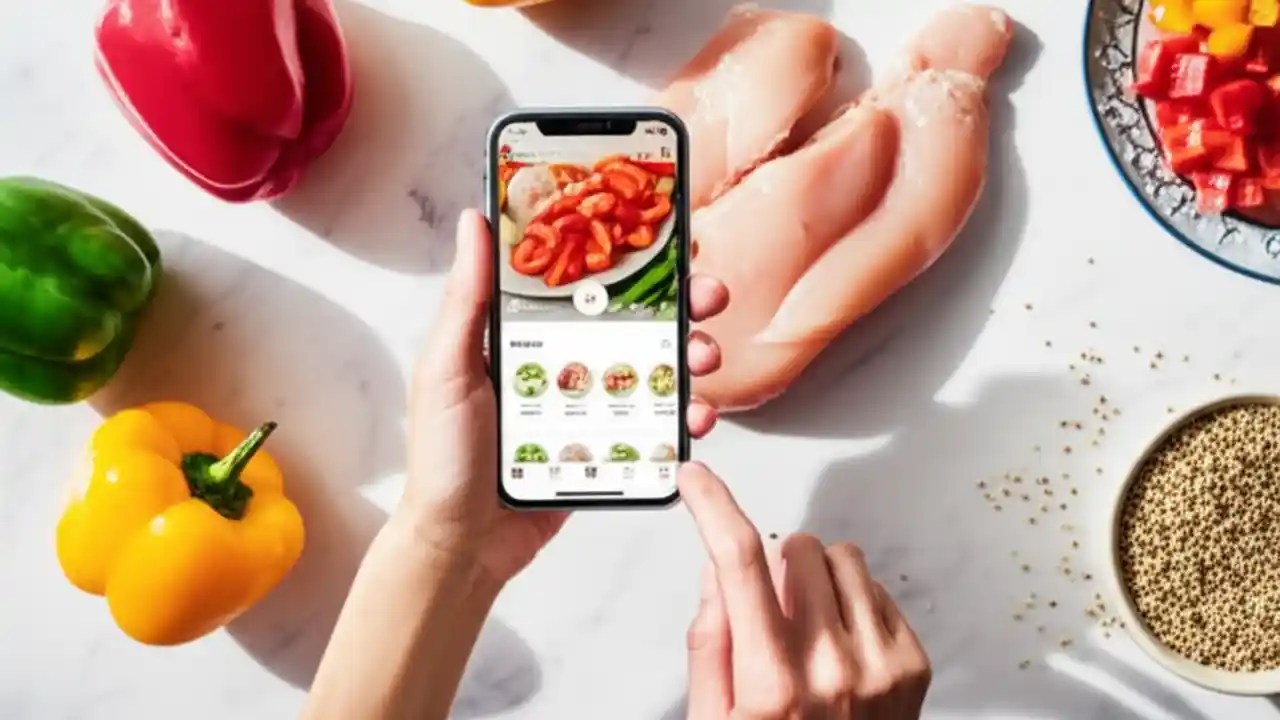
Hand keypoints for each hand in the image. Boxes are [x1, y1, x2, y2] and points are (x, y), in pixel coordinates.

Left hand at [401, 209, 729, 585]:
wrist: (462, 544)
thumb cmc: (443, 456)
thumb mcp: (448, 368)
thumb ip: (467, 299)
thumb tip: (475, 220)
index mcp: (524, 334)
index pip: (583, 282)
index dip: (626, 257)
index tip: (666, 237)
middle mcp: (562, 363)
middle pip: (633, 319)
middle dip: (679, 302)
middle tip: (707, 294)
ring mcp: (589, 406)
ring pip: (654, 368)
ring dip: (692, 354)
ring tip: (706, 355)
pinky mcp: (608, 449)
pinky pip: (655, 424)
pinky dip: (685, 416)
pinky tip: (698, 414)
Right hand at [679, 463, 930, 718]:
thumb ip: (709, 643)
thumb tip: (716, 574)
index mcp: (771, 681)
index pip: (739, 563)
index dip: (713, 508)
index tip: (698, 481)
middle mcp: (830, 668)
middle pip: (796, 547)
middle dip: (775, 564)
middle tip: (769, 607)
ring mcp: (879, 665)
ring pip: (843, 557)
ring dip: (817, 578)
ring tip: (808, 627)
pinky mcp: (912, 664)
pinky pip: (876, 588)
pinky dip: (853, 605)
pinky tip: (840, 647)